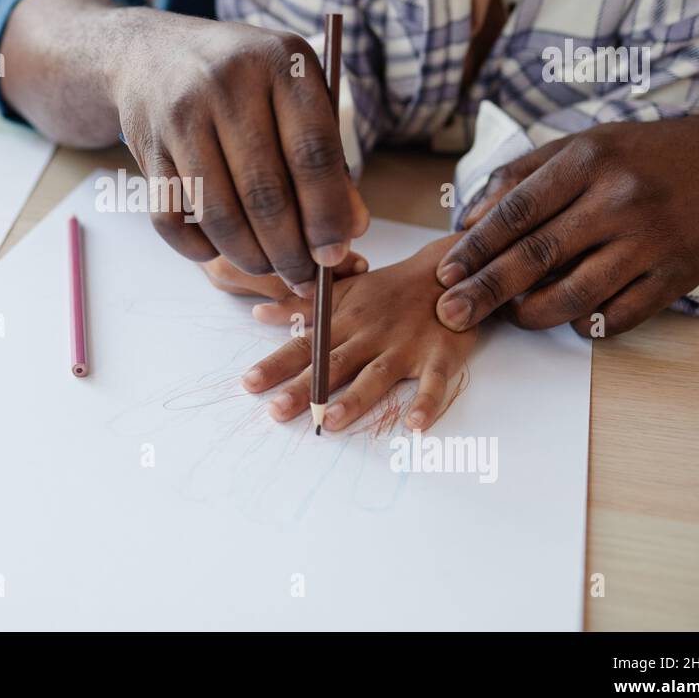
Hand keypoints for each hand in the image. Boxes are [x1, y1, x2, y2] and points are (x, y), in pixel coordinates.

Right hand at [114, 17, 369, 295]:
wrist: (153, 54)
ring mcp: (182, 115)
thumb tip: (355, 228)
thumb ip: (329, 159)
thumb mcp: (295, 97)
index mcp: (282, 65)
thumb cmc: (244, 82)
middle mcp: (229, 84)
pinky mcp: (147, 146)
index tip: (334, 254)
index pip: (312, 152)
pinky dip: (198, 247)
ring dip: (248, 256)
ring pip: (218, 211)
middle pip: (265, 191)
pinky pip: (171, 217)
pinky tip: (219, 252)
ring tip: (269, 269)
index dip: (327, 214)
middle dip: (289, 250)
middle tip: (303, 278)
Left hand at [240, 235, 475, 432]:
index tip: (249, 384)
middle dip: (305, 388)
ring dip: (355, 398)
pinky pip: (433, 382)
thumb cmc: (389, 290)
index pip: (305, 345)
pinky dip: (427, 402)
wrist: (449, 272)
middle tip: (277, 411)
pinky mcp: (439, 355)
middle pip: (333, 364)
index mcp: (345, 321)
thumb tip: (257, 312)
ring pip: (376, 374)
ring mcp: (405, 346)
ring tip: (331, 421)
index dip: (276, 364)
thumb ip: (301, 306)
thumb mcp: (343, 291)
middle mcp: (370, 335)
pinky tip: (414, 425)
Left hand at [435, 117, 698, 336]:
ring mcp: (652, 240)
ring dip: (530, 314)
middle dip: (486, 290)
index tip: (445, 273)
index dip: (476, 248)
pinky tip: (565, 318)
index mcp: (588, 161)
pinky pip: (618, 316)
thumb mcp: (580, 144)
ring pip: (575, 294)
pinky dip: (583, 324)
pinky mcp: (678, 275)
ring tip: (508, 316)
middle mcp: (619, 199)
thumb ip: (520, 176)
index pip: (517, 211)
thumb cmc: (640, 154)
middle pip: (537, 256)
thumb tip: (467, 219)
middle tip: (451, 313)